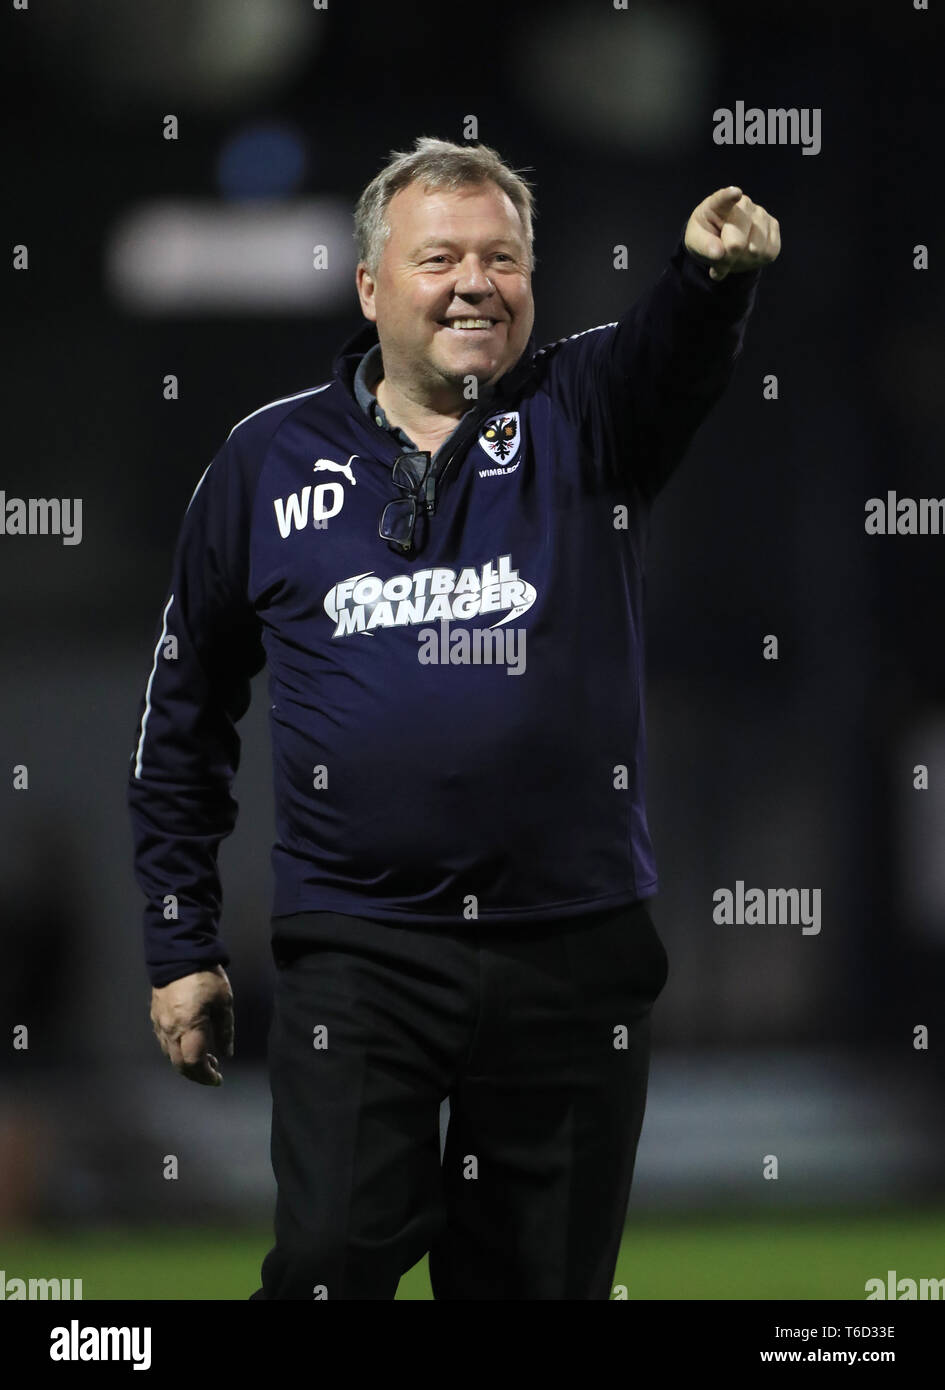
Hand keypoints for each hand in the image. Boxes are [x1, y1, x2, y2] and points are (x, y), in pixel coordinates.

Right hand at [150, 965, 233, 1085]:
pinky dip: (176, 1050)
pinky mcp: (155, 1016)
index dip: (205, 1076)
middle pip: (179, 1064)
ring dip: (186, 1062)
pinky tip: (188, 1043)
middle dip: (196, 1074)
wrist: (179, 953)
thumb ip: (225, 1030)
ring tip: (204, 1058)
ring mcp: (159, 1023)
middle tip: (212, 1072)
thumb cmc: (206, 977)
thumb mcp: (224, 1002)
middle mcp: (170, 1030)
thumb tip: (226, 1053)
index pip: (193, 1063)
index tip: (218, 1079)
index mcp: (189, 1027)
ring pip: (169, 1055)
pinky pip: (163, 1042)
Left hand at [684, 186, 780, 280]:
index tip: (735, 193)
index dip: (729, 196)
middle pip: (737, 242)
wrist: (723, 244)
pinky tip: (748, 254)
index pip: (724, 199)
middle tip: (721, 255)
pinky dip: (757, 261)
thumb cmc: (707, 238)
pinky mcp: (773, 225)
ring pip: (756, 250)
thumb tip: (719, 253)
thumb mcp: (696, 242)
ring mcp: (761, 213)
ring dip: (742, 260)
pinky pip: (769, 252)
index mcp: (717, 204)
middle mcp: (743, 204)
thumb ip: (704, 246)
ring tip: (734, 254)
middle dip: (728, 257)